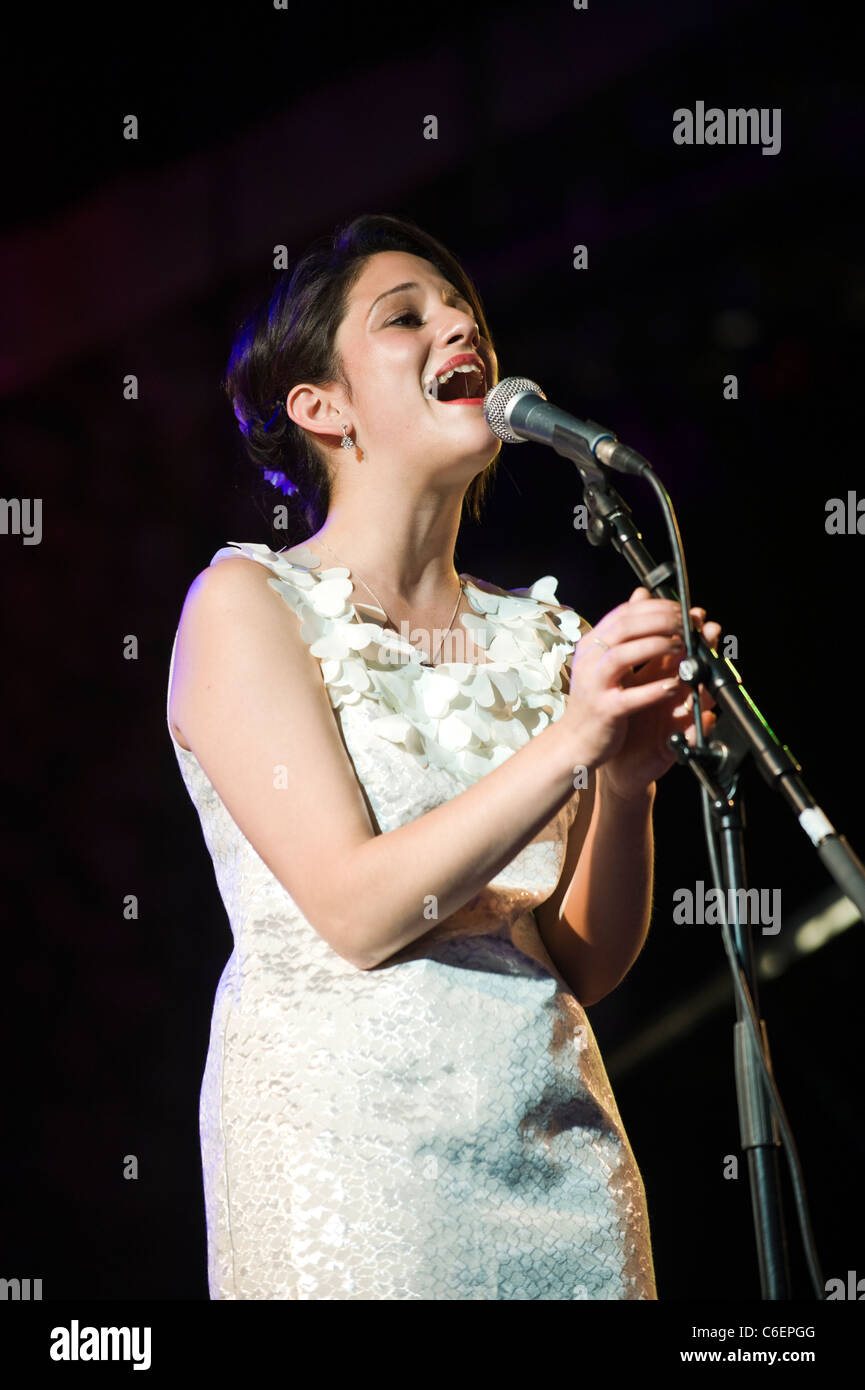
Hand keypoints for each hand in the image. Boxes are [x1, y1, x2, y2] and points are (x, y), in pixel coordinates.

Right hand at [563, 586, 719, 798]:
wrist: (575, 739)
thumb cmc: (596, 698)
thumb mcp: (608, 658)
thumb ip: (626, 629)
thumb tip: (642, 593)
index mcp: (592, 644)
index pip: (624, 613)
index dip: (656, 607)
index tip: (680, 610)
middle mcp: (589, 660)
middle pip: (625, 628)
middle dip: (661, 621)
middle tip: (687, 625)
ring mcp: (595, 684)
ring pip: (624, 655)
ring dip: (658, 646)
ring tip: (682, 646)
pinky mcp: (605, 710)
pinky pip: (631, 696)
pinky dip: (655, 690)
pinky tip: (674, 686)